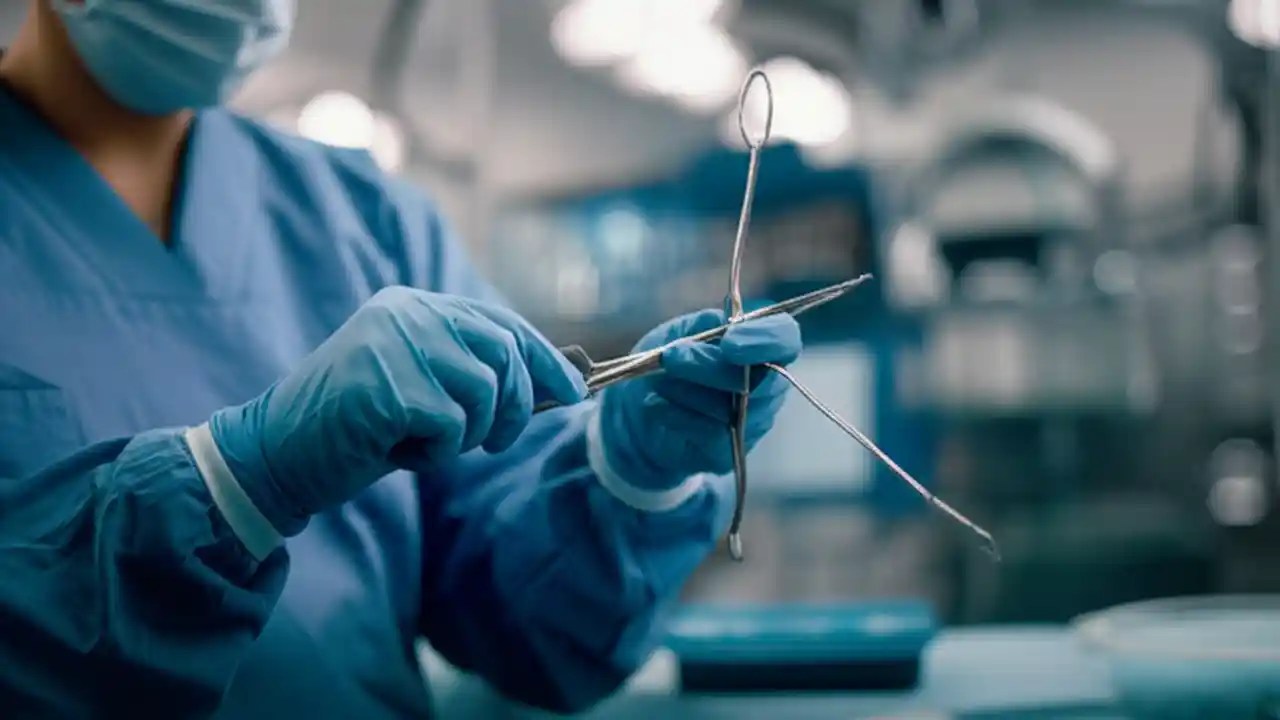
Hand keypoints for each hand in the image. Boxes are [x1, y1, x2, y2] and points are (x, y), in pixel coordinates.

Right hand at [208, 287, 586, 535]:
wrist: (277, 455)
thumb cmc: (354, 430)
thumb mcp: (421, 390)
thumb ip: (473, 376)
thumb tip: (556, 385)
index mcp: (414, 306)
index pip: (500, 323)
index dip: (544, 358)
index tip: (575, 390)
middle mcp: (408, 313)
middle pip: (505, 354)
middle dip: (516, 408)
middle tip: (493, 443)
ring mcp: (397, 344)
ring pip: (484, 394)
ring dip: (464, 437)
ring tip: (417, 443)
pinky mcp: (389, 385)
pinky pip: (452, 429)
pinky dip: (434, 455)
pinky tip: (395, 451)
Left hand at [596, 310, 801, 490]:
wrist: (638, 411)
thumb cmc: (668, 364)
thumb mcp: (677, 333)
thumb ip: (701, 326)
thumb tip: (722, 323)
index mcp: (761, 346)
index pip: (785, 339)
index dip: (765, 340)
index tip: (729, 343)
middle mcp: (768, 385)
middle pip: (762, 380)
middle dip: (712, 368)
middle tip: (672, 357)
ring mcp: (752, 423)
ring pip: (732, 410)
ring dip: (688, 391)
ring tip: (658, 381)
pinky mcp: (728, 451)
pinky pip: (710, 436)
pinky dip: (677, 416)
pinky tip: (656, 405)